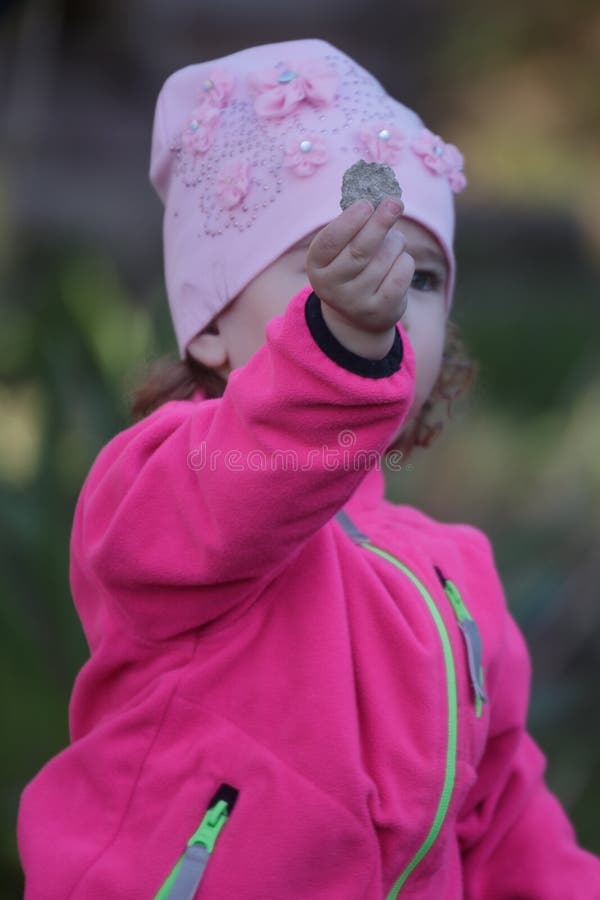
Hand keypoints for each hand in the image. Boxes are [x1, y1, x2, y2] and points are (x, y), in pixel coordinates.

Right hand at [306, 198, 413, 358]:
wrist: (358, 316)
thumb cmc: (352, 267)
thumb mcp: (343, 249)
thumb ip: (355, 226)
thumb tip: (382, 200)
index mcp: (317, 266)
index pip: (330, 241)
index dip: (349, 221)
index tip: (367, 204)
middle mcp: (332, 287)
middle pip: (359, 251)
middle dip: (379, 224)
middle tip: (394, 203)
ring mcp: (355, 303)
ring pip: (385, 259)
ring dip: (396, 243)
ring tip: (394, 242)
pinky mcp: (379, 311)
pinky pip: (400, 274)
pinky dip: (405, 261)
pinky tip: (400, 261)